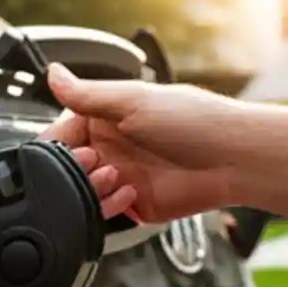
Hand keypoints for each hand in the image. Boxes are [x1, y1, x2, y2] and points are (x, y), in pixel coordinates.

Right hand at [40, 64, 247, 223]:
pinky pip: (104, 212)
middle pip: (67, 166)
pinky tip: (129, 194)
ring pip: (82, 191)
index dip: (55, 144)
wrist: (234, 160)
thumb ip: (87, 94)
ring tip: (113, 176)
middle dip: (72, 168)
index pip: (61, 133)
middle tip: (92, 160)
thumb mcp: (134, 100)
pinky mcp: (135, 204)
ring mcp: (122, 177)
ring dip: (90, 187)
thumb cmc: (195, 121)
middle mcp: (112, 147)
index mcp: (107, 118)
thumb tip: (52, 74)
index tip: (57, 149)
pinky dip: (108, 206)